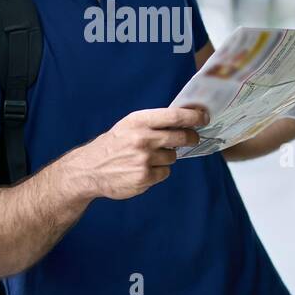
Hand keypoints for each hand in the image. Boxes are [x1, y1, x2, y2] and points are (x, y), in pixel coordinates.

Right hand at [75, 106, 208, 199]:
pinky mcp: (144, 177)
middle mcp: (143, 138)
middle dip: (191, 138)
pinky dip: (158, 172)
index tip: (204, 118)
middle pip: (182, 137)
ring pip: (172, 157)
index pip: (175, 116)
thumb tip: (185, 120)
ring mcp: (144, 159)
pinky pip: (164, 173)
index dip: (194, 117)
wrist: (89, 169)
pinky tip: (142, 169)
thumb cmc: (114, 144)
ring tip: (147, 157)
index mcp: (139, 121)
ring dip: (166, 157)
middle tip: (192, 138)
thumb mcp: (129, 125)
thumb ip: (154, 122)